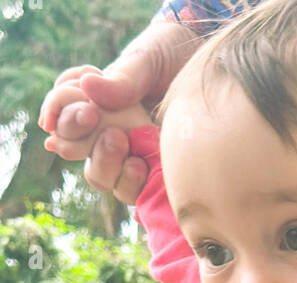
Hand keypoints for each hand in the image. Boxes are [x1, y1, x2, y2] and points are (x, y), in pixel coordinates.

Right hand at [38, 21, 200, 204]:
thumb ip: (121, 78)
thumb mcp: (146, 62)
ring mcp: (134, 158)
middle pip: (80, 155)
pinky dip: (137, 190)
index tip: (88, 113)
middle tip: (114, 137)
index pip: (66, 119)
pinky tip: (147, 175)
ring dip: (112, 171)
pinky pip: (139, 197)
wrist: (218, 73)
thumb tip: (87, 87)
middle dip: (91, 150)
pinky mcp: (159, 179)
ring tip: (134, 158)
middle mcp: (110, 135)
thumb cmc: (174, 60)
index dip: (67, 120)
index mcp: (96, 106)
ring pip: (105, 180)